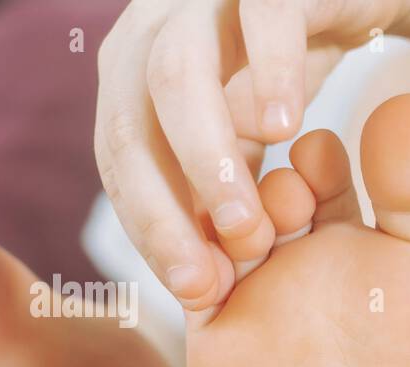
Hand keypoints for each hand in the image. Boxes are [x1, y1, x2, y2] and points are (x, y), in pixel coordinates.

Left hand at [94, 0, 409, 315]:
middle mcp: (152, 32)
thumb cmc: (288, 77)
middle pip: (128, 125)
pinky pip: (263, 16)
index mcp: (134, 78)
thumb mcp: (244, 149)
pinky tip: (287, 131)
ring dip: (207, 159)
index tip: (198, 296)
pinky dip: (270, 74)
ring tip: (250, 227)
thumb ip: (217, 203)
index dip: (150, 233)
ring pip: (177, 73)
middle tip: (209, 281)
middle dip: (163, 213)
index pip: (120, 164)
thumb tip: (198, 287)